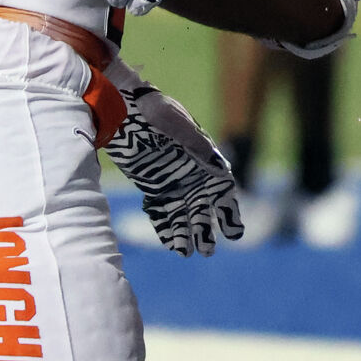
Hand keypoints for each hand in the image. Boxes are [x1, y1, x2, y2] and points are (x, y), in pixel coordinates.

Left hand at [102, 58, 243, 255]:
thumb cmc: (157, 110)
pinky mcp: (153, 187)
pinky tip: (171, 243)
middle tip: (207, 250)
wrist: (127, 107)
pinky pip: (162, 212)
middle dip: (207, 231)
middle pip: (204, 211)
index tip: (233, 233)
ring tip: (186, 252)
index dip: (231, 214)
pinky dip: (166, 228)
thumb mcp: (179, 124)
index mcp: (206, 161)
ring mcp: (173, 184)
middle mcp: (193, 177)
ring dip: (186, 234)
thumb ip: (196, 145)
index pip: (225, 193)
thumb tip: (216, 164)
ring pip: (184, 216)